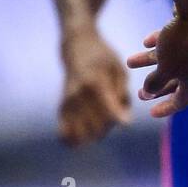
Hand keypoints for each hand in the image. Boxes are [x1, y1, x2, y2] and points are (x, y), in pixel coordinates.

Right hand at [58, 28, 130, 145]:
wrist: (77, 46)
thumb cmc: (104, 58)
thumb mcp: (119, 70)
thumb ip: (122, 96)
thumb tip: (124, 123)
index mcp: (95, 84)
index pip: (109, 113)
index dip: (120, 121)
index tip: (126, 122)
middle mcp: (77, 95)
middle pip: (98, 128)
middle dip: (110, 126)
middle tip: (113, 113)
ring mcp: (67, 102)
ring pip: (82, 135)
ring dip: (94, 134)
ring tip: (99, 120)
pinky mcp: (61, 107)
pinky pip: (64, 134)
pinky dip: (74, 140)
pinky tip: (84, 132)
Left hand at [126, 0, 187, 117]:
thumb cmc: (181, 42)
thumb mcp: (165, 67)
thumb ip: (156, 82)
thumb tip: (148, 91)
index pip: (182, 100)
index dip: (166, 108)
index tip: (151, 114)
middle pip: (174, 82)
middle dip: (156, 87)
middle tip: (138, 93)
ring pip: (169, 59)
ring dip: (148, 61)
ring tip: (129, 61)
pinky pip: (173, 41)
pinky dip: (159, 43)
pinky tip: (146, 42)